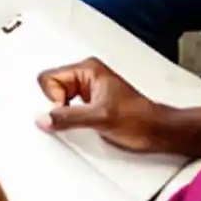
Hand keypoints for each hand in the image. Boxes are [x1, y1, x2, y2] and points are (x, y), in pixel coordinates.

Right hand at [35, 58, 169, 152]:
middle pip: (51, 87)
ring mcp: (87, 89)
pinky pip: (66, 108)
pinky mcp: (89, 103)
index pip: (49, 78)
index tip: (67, 111)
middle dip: (57, 105)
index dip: (54, 98)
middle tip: (76, 116)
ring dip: (64, 113)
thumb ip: (69, 117)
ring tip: (85, 120)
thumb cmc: (138, 119)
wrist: (157, 131)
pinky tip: (84, 123)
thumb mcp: (100, 117)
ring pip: (57, 99)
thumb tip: (43, 117)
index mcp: (87, 69)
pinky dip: (69, 117)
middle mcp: (86, 75)